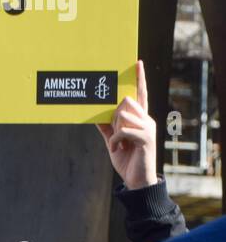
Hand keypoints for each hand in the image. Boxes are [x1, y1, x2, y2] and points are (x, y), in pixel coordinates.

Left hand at [97, 60, 156, 189]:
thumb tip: (94, 114)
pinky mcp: (145, 137)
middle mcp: (146, 119)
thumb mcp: (112, 140)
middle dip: (114, 115)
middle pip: (126, 101)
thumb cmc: (126, 158)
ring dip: (115, 129)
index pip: (140, 94)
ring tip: (119, 143)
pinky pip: (122, 130)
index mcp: (139, 118)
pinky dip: (116, 140)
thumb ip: (105, 127)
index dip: (139, 78)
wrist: (136, 179)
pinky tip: (118, 148)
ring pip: (123, 114)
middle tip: (115, 133)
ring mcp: (148, 127)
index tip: (136, 62)